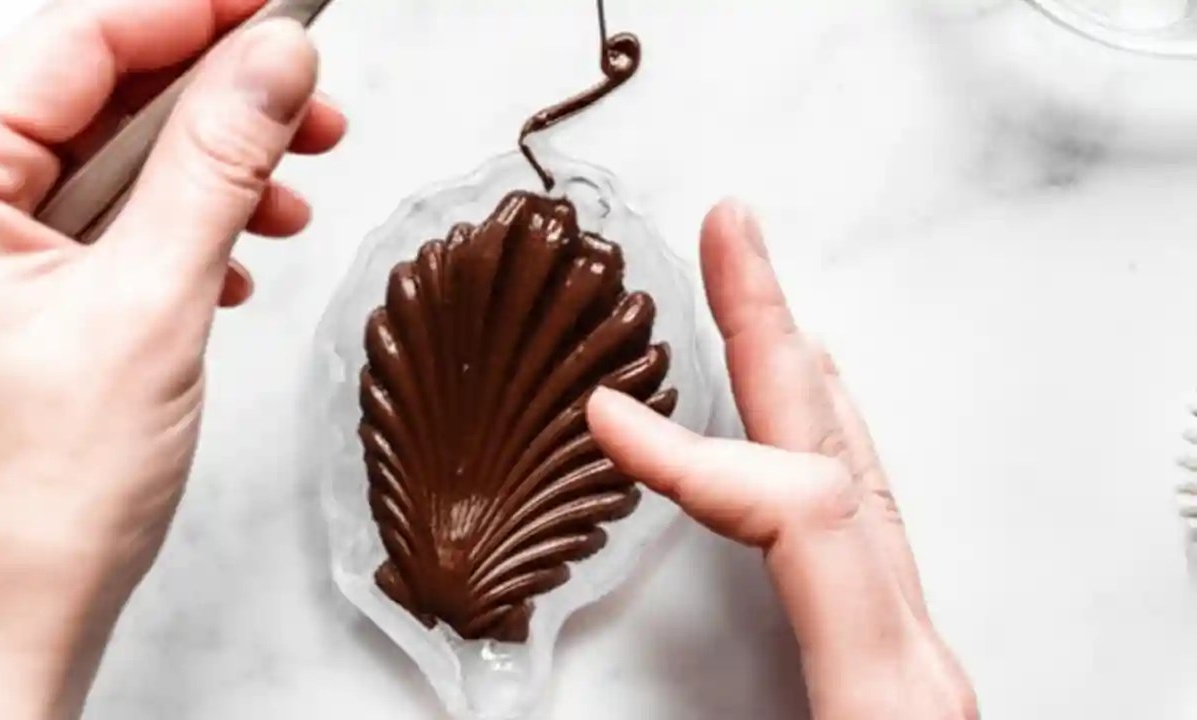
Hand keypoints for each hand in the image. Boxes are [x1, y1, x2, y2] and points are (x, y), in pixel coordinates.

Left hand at [0, 2, 343, 717]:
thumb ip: (216, 166)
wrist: (0, 625)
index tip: (282, 10)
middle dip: (216, 98)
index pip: (75, 40)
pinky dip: (182, 228)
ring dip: (210, 169)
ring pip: (110, 161)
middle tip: (311, 106)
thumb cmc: (37, 499)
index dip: (191, 12)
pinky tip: (234, 260)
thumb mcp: (151, 307)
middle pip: (96, 94)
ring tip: (288, 197)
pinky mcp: (17, 299)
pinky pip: (107, 224)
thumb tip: (275, 60)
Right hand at [587, 202, 977, 719]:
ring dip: (794, 371)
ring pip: (857, 471)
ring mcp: (907, 648)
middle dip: (773, 326)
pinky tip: (786, 428)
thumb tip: (567, 703)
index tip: (607, 416)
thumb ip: (682, 711)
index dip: (691, 452)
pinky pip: (856, 516)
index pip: (798, 512)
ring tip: (755, 303)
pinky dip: (810, 443)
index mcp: (885, 684)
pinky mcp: (889, 663)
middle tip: (731, 235)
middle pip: (838, 450)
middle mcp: (909, 649)